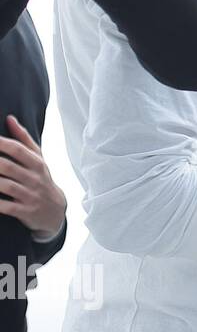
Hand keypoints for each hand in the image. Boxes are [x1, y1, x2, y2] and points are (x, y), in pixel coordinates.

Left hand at [0, 116, 66, 238]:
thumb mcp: (38, 160)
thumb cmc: (42, 181)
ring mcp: (30, 195)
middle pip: (7, 166)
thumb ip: (24, 140)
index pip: (17, 149)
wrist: (55, 212)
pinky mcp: (25, 212)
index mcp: (37, 163)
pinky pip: (6, 207)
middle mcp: (34, 178)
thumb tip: (10, 118)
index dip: (0, 143)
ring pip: (6, 186)